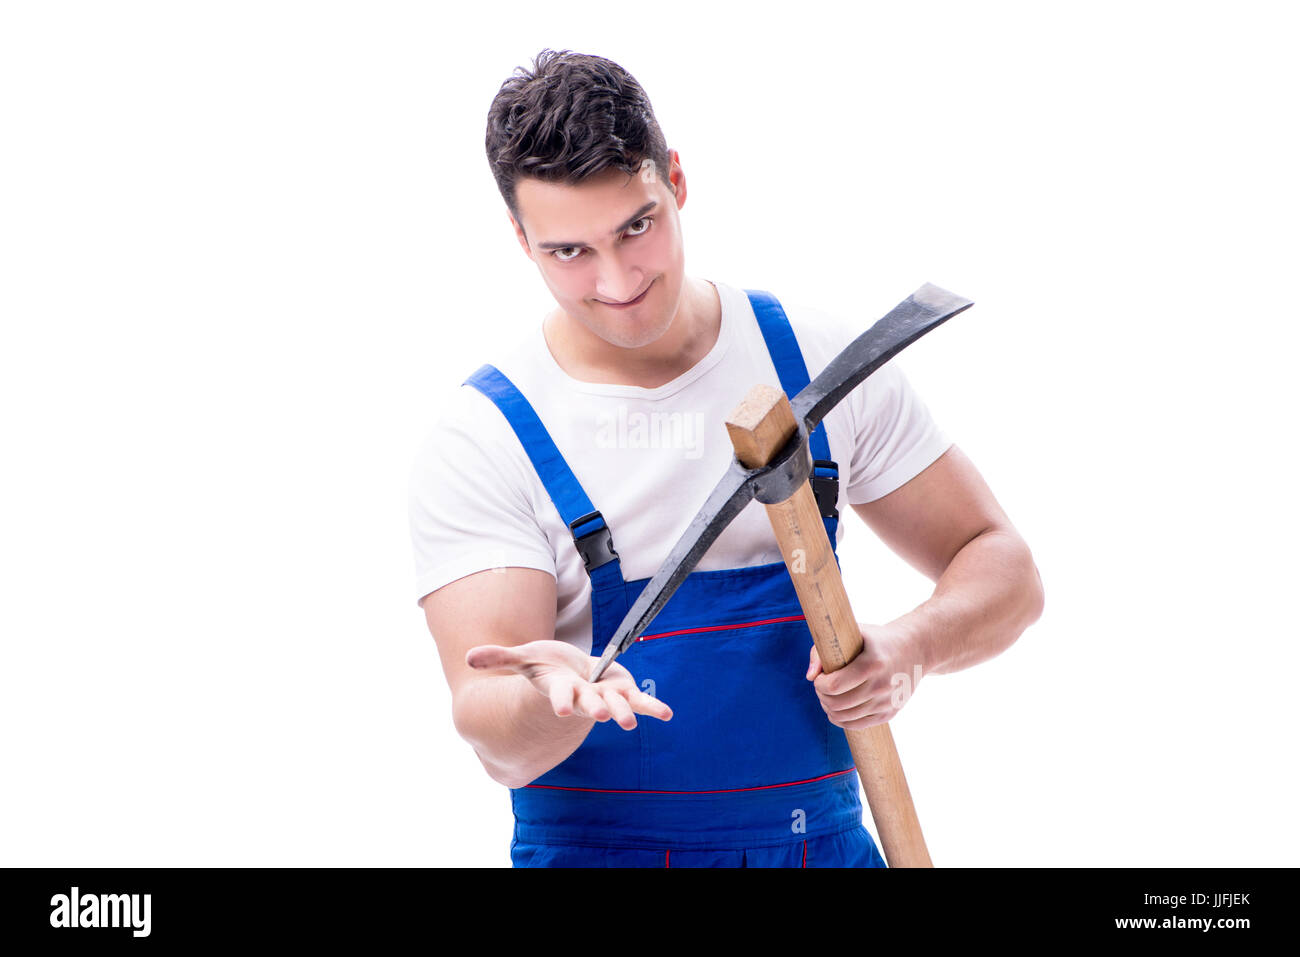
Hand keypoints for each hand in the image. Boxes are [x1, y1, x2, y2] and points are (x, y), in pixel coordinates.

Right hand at [467, 639, 671, 730]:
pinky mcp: (623, 693)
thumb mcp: (525, 658)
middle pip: (589, 704)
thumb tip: (469, 659)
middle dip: (596, 708)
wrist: (574, 678)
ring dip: (624, 713)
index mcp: (560, 691)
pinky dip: (653, 708)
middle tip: (603, 716)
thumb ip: (501, 659)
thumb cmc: (549, 668)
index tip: (562, 709)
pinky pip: (640, 702)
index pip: (559, 697)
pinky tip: (667, 714)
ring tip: (630, 724)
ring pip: (615, 705)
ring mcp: (604, 698)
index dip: (561, 702)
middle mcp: (583, 698)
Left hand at [805, 622, 924, 729]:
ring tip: (828, 697)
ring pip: (845, 717)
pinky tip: (837, 709)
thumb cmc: (876, 640)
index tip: (820, 677)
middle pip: (838, 704)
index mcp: (872, 664)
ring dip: (829, 708)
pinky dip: (841, 720)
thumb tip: (809, 677)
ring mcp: (887, 702)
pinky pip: (858, 725)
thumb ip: (824, 650)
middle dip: (822, 696)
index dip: (820, 684)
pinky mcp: (890, 713)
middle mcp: (882, 685)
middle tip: (822, 687)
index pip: (835, 686)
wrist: (915, 649)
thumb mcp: (852, 634)